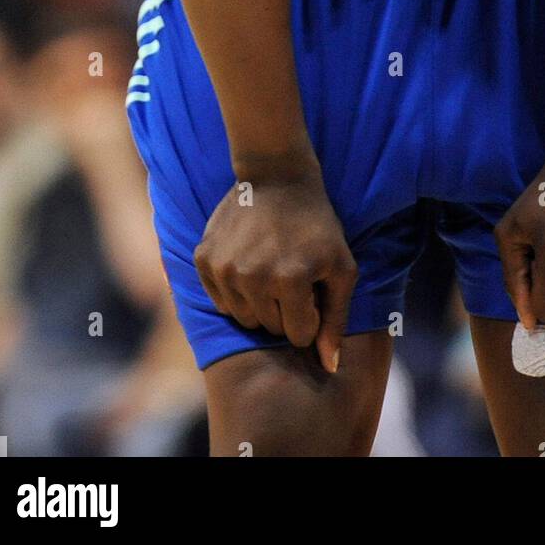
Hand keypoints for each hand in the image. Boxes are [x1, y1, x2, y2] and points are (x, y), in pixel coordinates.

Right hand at [194, 164, 357, 373]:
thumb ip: (337, 319)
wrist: (277, 177)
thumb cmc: (317, 224)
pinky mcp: (204, 258)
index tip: (311, 287)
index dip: (309, 315)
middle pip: (268, 328)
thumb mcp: (341, 267)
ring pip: (242, 318)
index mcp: (291, 280)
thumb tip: (328, 366)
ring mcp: (225, 268)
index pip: (299, 335)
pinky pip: (219, 300)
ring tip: (270, 268)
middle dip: (284, 309)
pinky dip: (234, 290)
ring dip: (258, 302)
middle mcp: (253, 277)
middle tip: (291, 274)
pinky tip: (247, 263)